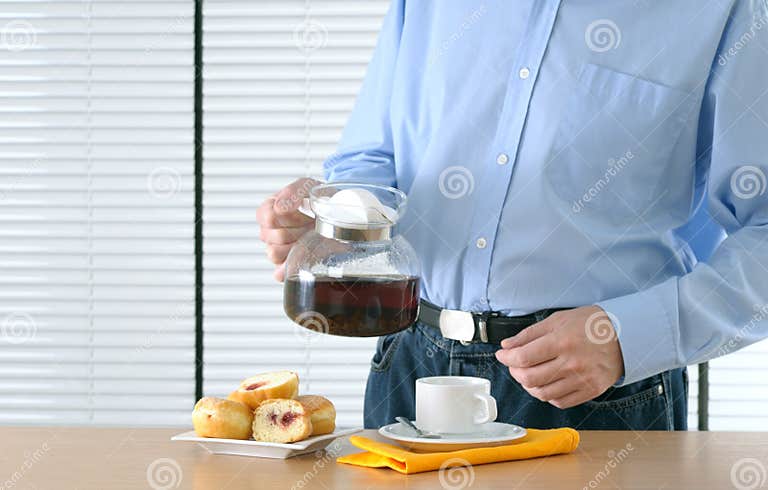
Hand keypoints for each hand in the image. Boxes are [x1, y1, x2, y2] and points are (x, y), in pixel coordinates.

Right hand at [256, 178, 318, 280]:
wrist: (337, 216)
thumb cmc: (318, 200)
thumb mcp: (307, 186)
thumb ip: (293, 191)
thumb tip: (280, 207)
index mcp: (269, 210)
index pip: (265, 216)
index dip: (286, 216)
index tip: (302, 211)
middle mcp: (269, 231)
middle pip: (271, 236)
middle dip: (296, 229)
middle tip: (311, 223)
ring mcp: (277, 250)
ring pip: (274, 253)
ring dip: (295, 245)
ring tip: (310, 237)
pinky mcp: (286, 266)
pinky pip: (279, 272)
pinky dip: (291, 267)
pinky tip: (304, 258)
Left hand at [494, 305, 624, 408]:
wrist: (624, 335)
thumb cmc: (589, 324)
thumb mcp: (557, 320)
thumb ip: (529, 334)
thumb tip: (507, 346)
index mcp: (562, 341)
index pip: (523, 357)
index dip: (507, 358)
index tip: (502, 355)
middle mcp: (572, 363)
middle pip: (530, 379)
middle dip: (515, 372)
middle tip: (514, 365)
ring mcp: (582, 380)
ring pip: (542, 393)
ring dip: (528, 385)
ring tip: (528, 374)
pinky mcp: (590, 391)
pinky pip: (559, 401)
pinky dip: (547, 395)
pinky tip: (546, 383)